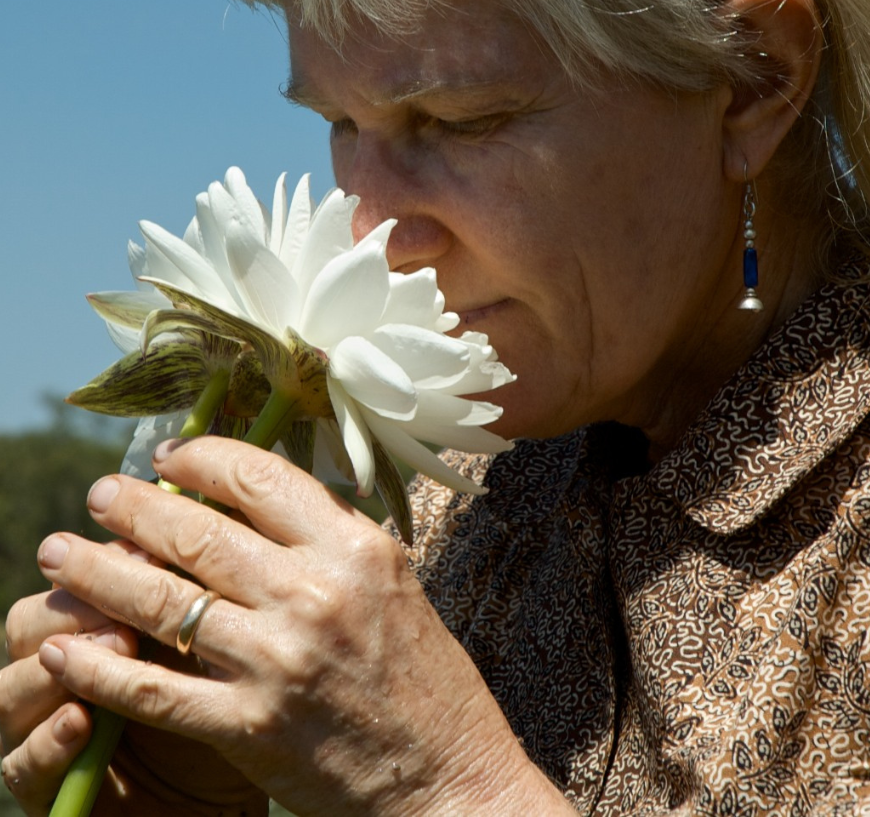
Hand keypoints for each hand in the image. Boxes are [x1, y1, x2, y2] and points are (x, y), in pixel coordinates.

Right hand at [0, 545, 265, 816]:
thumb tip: (221, 508)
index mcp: (103, 620)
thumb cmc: (246, 698)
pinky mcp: (49, 788)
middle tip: (134, 582)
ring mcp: (47, 728)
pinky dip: (47, 741)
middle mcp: (64, 669)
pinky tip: (80, 721)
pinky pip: (24, 765)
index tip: (157, 532)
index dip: (115, 549)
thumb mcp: (233, 638)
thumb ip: (211, 586)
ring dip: (58, 665)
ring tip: (113, 642)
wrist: (241, 791)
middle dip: (82, 597)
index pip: (82, 572)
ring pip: (14, 687)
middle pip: (34, 620)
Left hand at [24, 438, 572, 815]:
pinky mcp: (249, 727)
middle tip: (100, 494)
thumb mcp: (392, 583)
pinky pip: (154, 689)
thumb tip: (258, 496)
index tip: (171, 456)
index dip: (204, 459)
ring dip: (98, 572)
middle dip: (135, 508)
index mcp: (356, 549)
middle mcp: (314, 594)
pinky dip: (100, 668)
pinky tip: (65, 648)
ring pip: (163, 602)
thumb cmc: (424, 677)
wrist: (447, 775)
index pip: (261, 479)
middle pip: (199, 532)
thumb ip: (330, 539)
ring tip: (60, 553)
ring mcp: (278, 661)